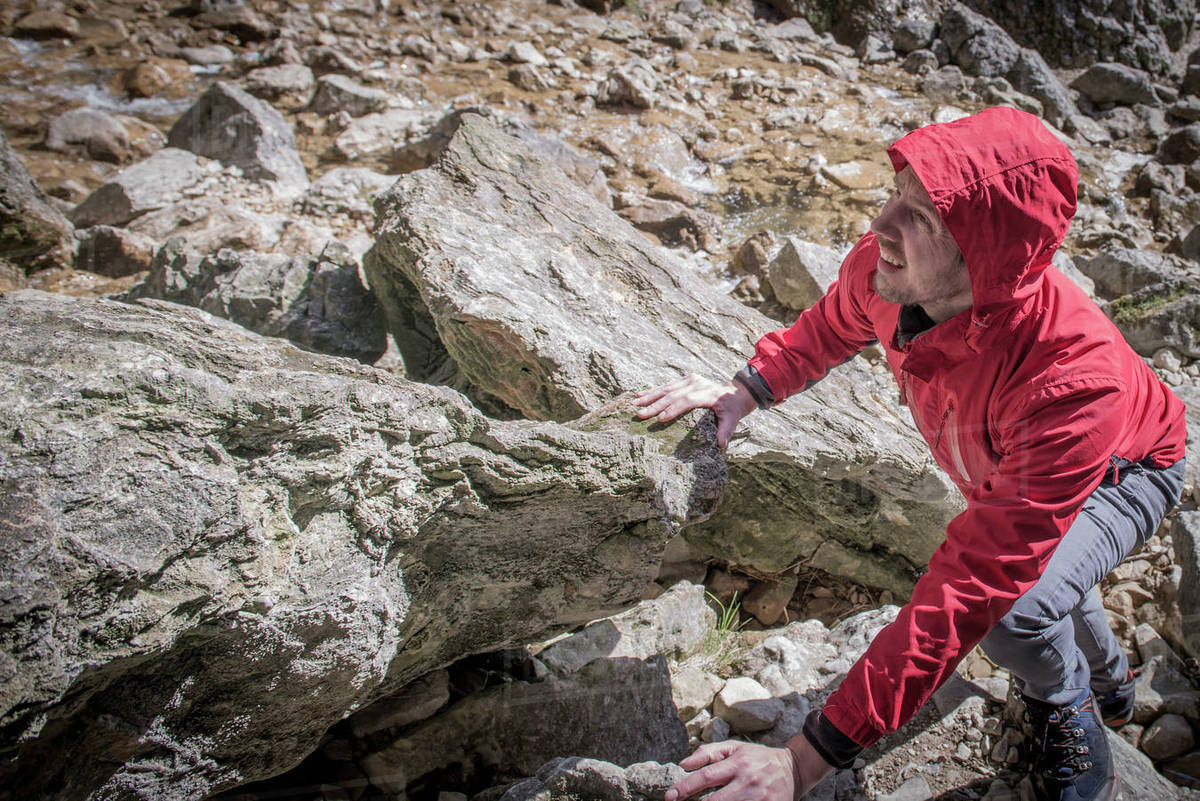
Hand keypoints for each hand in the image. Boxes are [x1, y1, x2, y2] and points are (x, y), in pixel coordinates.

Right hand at [634, 374, 756, 447]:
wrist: (735, 392)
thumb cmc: (732, 409)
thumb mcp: (733, 419)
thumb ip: (726, 430)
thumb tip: (720, 445)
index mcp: (708, 393)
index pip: (687, 400)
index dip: (673, 409)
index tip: (660, 419)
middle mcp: (697, 384)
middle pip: (673, 394)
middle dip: (655, 405)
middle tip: (640, 414)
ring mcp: (690, 380)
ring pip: (667, 389)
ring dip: (649, 396)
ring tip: (634, 403)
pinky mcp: (685, 379)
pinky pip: (667, 386)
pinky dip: (652, 391)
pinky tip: (638, 394)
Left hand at [664, 740, 798, 800]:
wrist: (793, 769)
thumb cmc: (757, 758)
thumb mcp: (734, 748)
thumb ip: (708, 753)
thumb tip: (683, 764)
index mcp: (738, 763)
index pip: (706, 776)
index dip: (685, 787)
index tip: (670, 796)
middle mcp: (748, 781)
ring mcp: (759, 798)